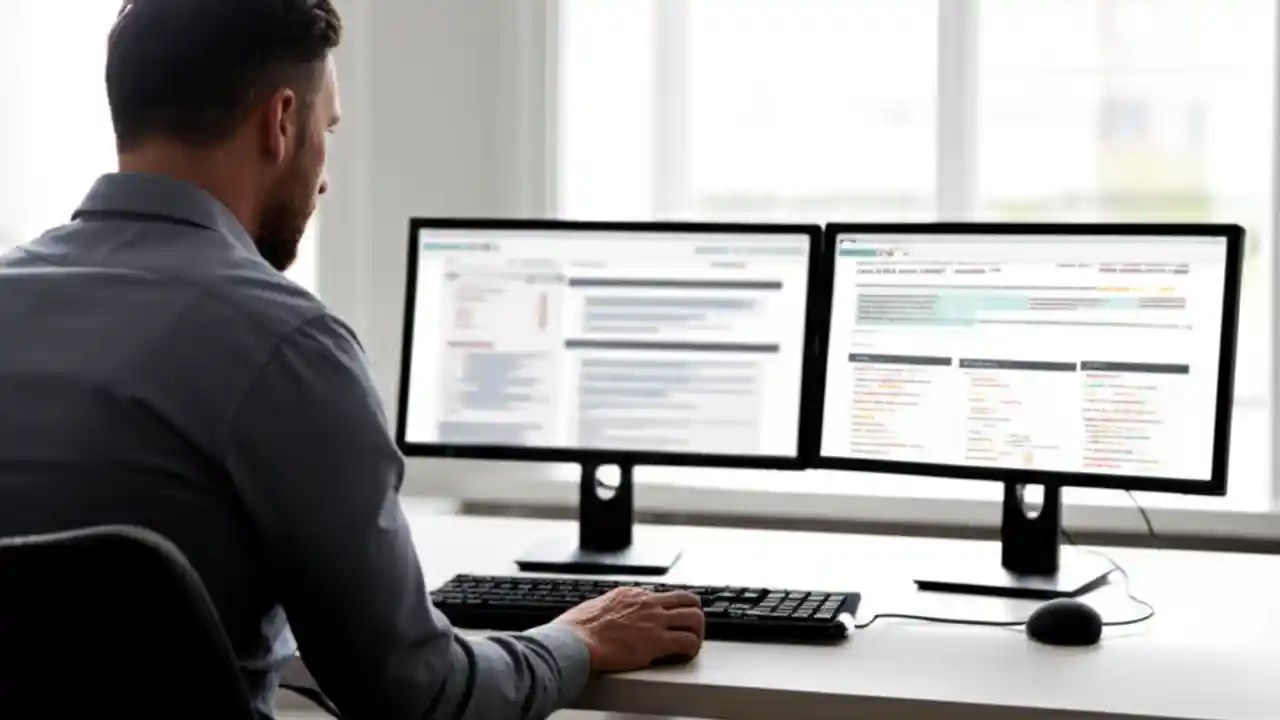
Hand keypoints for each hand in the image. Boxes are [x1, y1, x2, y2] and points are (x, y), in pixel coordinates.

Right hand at [555, 587, 704, 672]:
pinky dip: (692, 649)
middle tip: (691, 628)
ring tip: (692, 643)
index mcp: (632, 593)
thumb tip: (612, 614)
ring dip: (697, 631)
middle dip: (694, 613)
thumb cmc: (578, 628)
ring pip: (695, 618)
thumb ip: (613, 607)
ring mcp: (654, 621)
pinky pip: (688, 642)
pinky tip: (686, 655)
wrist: (574, 642)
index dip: (672, 608)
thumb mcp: (598, 605)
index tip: (673, 618)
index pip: (664, 595)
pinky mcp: (657, 642)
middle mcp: (648, 603)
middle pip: (688, 599)